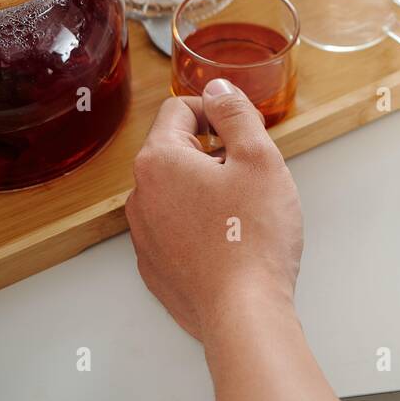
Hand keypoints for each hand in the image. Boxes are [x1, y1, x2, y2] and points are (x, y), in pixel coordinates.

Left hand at [126, 79, 302, 341]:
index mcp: (159, 161)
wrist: (244, 313)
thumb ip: (236, 113)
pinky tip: (232, 241)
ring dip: (208, 190)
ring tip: (245, 211)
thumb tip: (218, 87)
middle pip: (177, 151)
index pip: (180, 110)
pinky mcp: (155, 267)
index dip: (218, 112)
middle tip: (253, 175)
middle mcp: (140, 196)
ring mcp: (144, 235)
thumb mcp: (259, 157)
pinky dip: (201, 225)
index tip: (244, 130)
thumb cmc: (252, 237)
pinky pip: (176, 228)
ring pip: (177, 191)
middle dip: (216, 153)